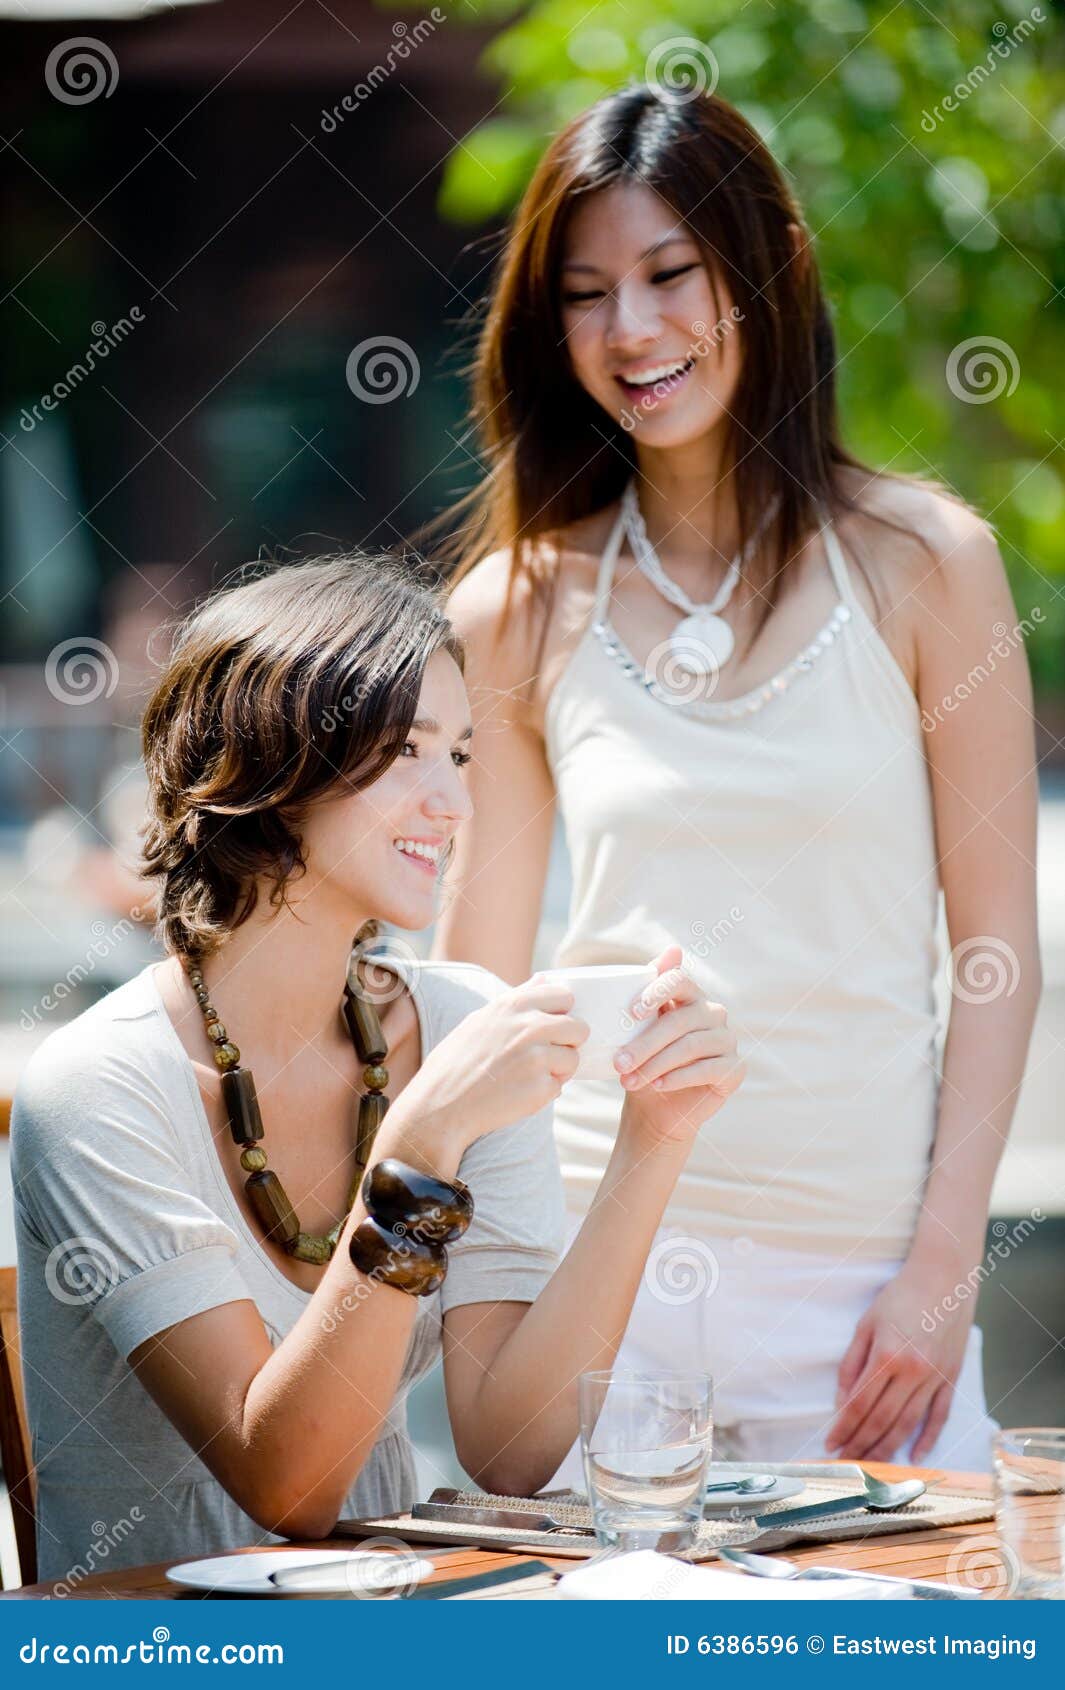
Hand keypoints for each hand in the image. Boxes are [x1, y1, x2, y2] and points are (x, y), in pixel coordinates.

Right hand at [387, 978, 587, 1158]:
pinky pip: (559, 1087)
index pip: (564, 995)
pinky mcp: (541, 1088)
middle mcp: (530, 1026)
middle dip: (568, 1043)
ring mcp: (538, 1057)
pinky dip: (544, 1093)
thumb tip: (544, 978)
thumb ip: (517, 999)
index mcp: (514, 1005)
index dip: (561, 1013)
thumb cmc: (457, 1063)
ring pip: (573, 1060)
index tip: (548, 1026)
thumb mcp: (480, 1019)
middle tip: (543, 1055)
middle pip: (579, 1028)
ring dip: (557, 1070)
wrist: (440, 1106)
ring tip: (525, 1076)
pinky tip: (518, 1093)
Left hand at [612, 945, 744, 1148]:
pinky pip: (707, 1069)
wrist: (657, 1108)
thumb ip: (649, 993)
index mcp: (690, 996)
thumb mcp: (638, 1030)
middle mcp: (713, 1013)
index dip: (657, 992)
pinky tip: (657, 1086)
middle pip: (679, 1020)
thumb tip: (674, 949)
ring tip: (629, 1079)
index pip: (679, 980)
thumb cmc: (645, 1062)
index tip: (631, 1013)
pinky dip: (678, 1078)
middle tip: (619, 1062)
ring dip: (656, 1064)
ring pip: (690, 1046)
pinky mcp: (735, 1068)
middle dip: (645, 1043)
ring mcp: (727, 1040)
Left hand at [825, 1254, 974, 1462]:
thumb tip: (842, 1401)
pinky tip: (913, 1456)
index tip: (831, 1443)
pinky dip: (927, 1439)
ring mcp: (935, 1378)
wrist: (944, 1279)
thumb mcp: (867, 1323)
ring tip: (870, 1464)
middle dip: (861, 1444)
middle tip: (846, 1461)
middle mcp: (913, 1371)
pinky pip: (939, 1417)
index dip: (844, 1427)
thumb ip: (852, 1364)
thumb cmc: (900, 1296)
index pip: (860, 1404)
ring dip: (887, 1448)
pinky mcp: (951, 1379)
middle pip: (883, 1420)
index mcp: (887, 1355)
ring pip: (908, 1424)